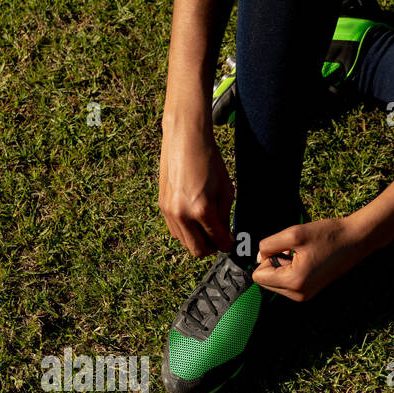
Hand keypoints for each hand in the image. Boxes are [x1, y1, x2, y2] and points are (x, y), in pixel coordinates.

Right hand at [158, 117, 234, 256]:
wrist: (185, 141)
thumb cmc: (209, 161)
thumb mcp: (226, 190)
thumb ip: (225, 218)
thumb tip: (225, 237)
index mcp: (202, 210)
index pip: (218, 241)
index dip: (227, 244)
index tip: (231, 242)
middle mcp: (183, 215)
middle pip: (198, 250)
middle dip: (211, 247)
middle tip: (219, 238)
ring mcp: (170, 213)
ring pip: (184, 243)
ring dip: (197, 239)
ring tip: (206, 225)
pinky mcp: (162, 208)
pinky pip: (175, 231)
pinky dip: (186, 230)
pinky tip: (194, 217)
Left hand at [252, 215, 371, 302]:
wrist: (355, 240)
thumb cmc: (327, 235)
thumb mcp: (293, 234)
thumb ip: (268, 245)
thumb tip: (258, 257)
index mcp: (294, 282)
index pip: (258, 276)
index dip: (266, 259)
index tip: (283, 249)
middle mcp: (298, 295)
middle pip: (265, 282)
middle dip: (274, 264)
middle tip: (294, 252)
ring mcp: (304, 296)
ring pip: (275, 283)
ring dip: (282, 267)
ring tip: (301, 256)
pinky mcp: (308, 293)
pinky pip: (287, 284)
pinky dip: (290, 271)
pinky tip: (306, 261)